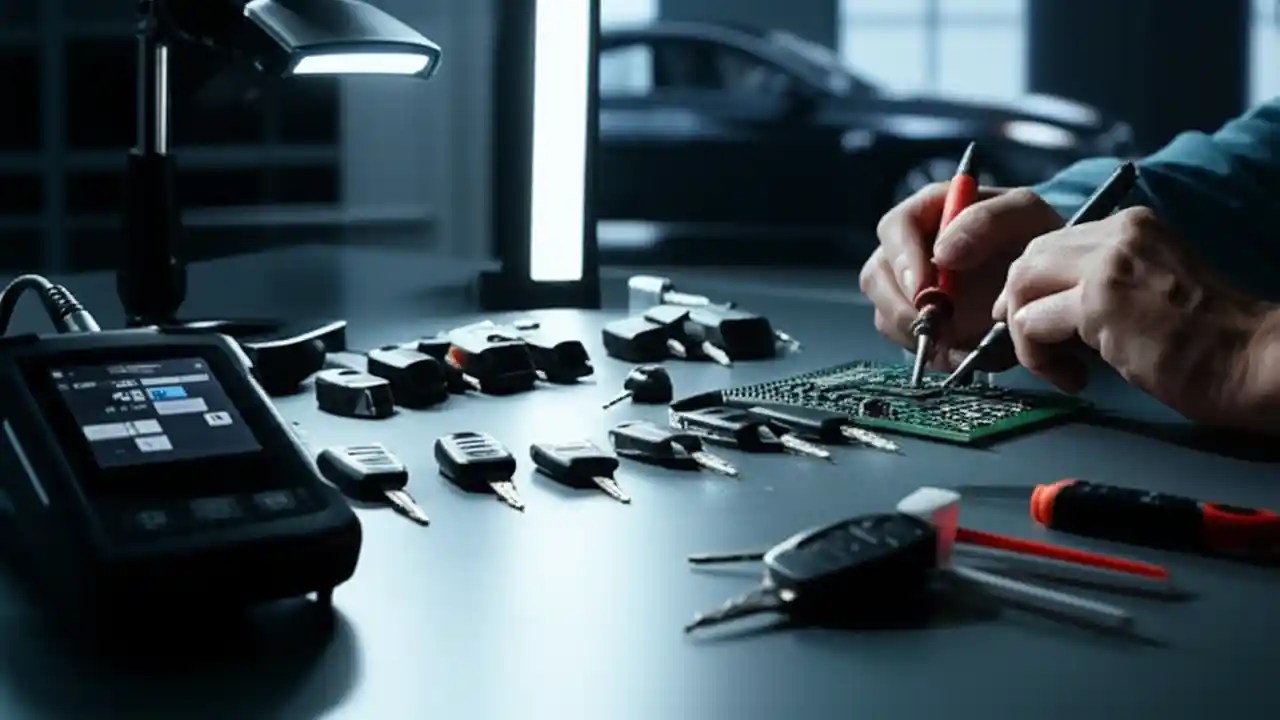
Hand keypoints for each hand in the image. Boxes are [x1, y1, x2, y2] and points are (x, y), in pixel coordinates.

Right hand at [860, 184, 1062, 367]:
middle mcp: (907, 250)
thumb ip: (986, 220)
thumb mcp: (1024, 214)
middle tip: (937, 325)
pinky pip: (905, 341)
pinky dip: (931, 352)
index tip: (924, 288)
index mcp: (928, 212)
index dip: (902, 259)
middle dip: (902, 306)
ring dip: (915, 332)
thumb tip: (941, 254)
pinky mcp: (918, 323)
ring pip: (885, 313)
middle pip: (876, 276)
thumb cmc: (1033, 237)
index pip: (894, 228)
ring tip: (955, 341)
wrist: (1046, 279)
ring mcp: (908, 290)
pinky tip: (961, 351)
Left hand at [995, 206, 1279, 430]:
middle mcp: (1116, 233)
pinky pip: (1030, 324)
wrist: (1254, 360)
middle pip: (1027, 260)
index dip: (1034, 287)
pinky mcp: (1099, 303)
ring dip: (1025, 336)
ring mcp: (1106, 265)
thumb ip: (1101, 283)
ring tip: (1057, 368)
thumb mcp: (1149, 288)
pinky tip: (1071, 378)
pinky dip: (1036, 356)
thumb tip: (1043, 305)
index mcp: (1131, 226)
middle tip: (1035, 347)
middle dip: (1017, 307)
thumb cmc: (1206, 339)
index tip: (1038, 324)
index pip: (1051, 245)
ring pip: (1020, 289)